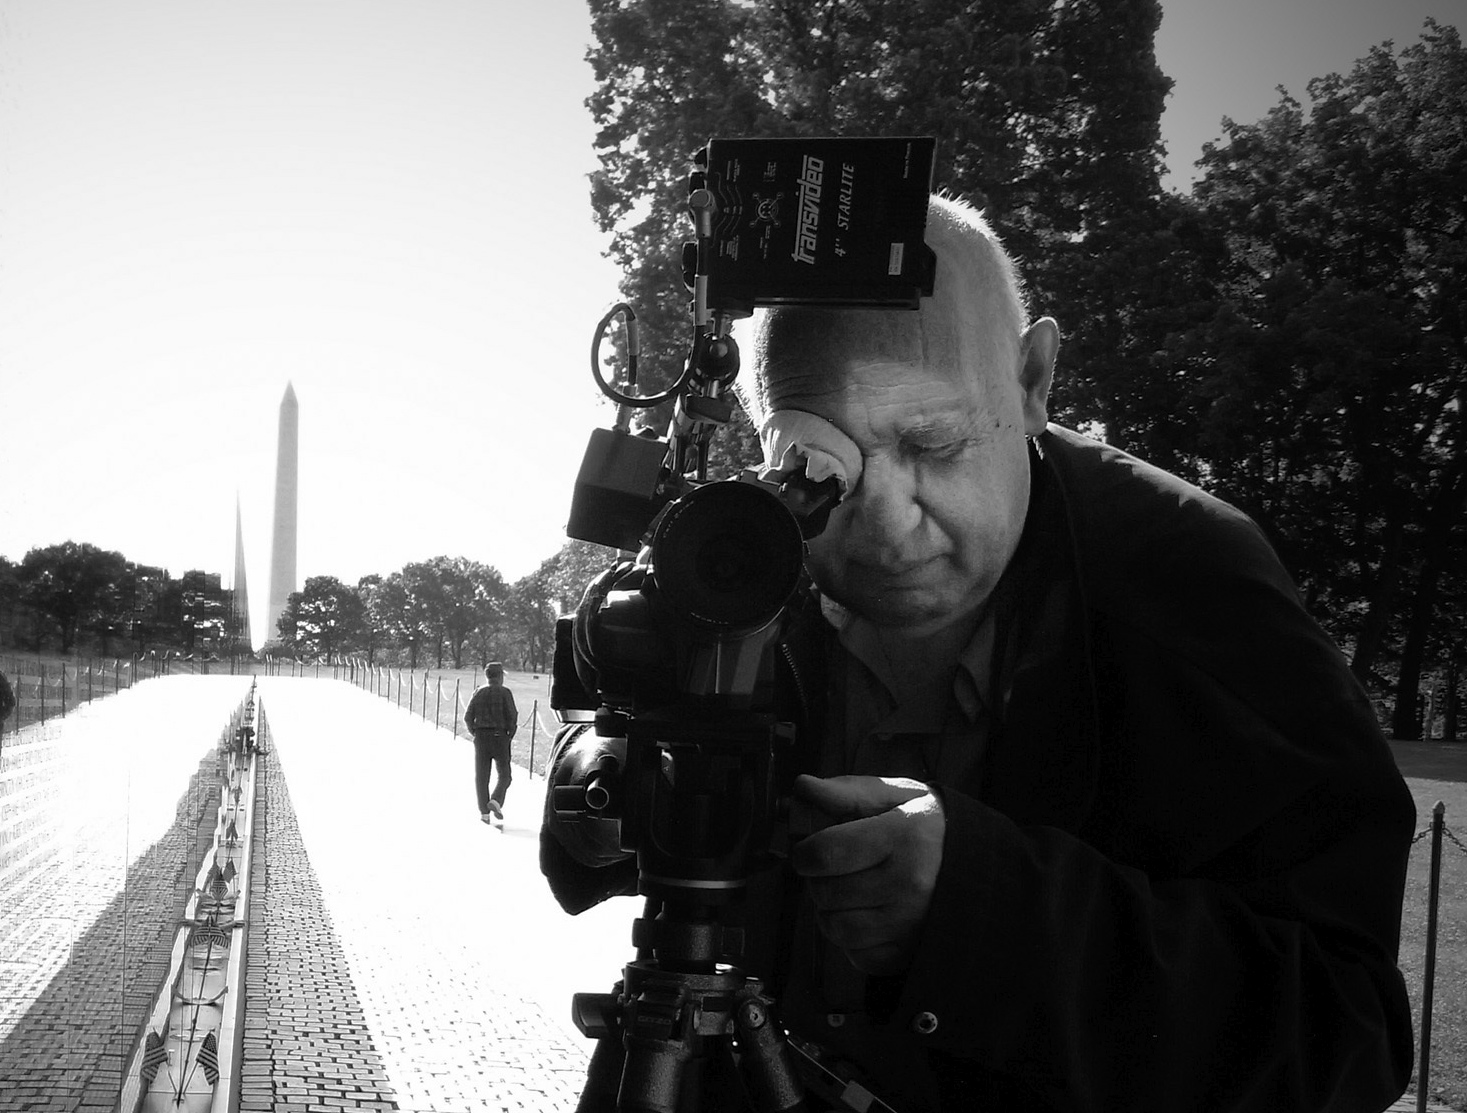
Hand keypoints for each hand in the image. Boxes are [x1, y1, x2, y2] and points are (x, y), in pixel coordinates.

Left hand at [789, 774, 945, 975]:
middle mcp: (908, 885)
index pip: (826, 853)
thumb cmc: (929, 829)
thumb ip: (849, 792)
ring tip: (849, 893)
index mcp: (903, 838)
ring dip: (830, 911)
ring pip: (835, 928)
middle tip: (834, 870)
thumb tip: (803, 786)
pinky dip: (852, 940)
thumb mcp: (897, 797)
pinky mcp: (908, 955)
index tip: (807, 851)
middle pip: (825, 893)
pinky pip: (856, 956)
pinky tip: (868, 916)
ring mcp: (910, 925)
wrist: (982, 870)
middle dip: (818, 880)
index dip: (804, 853)